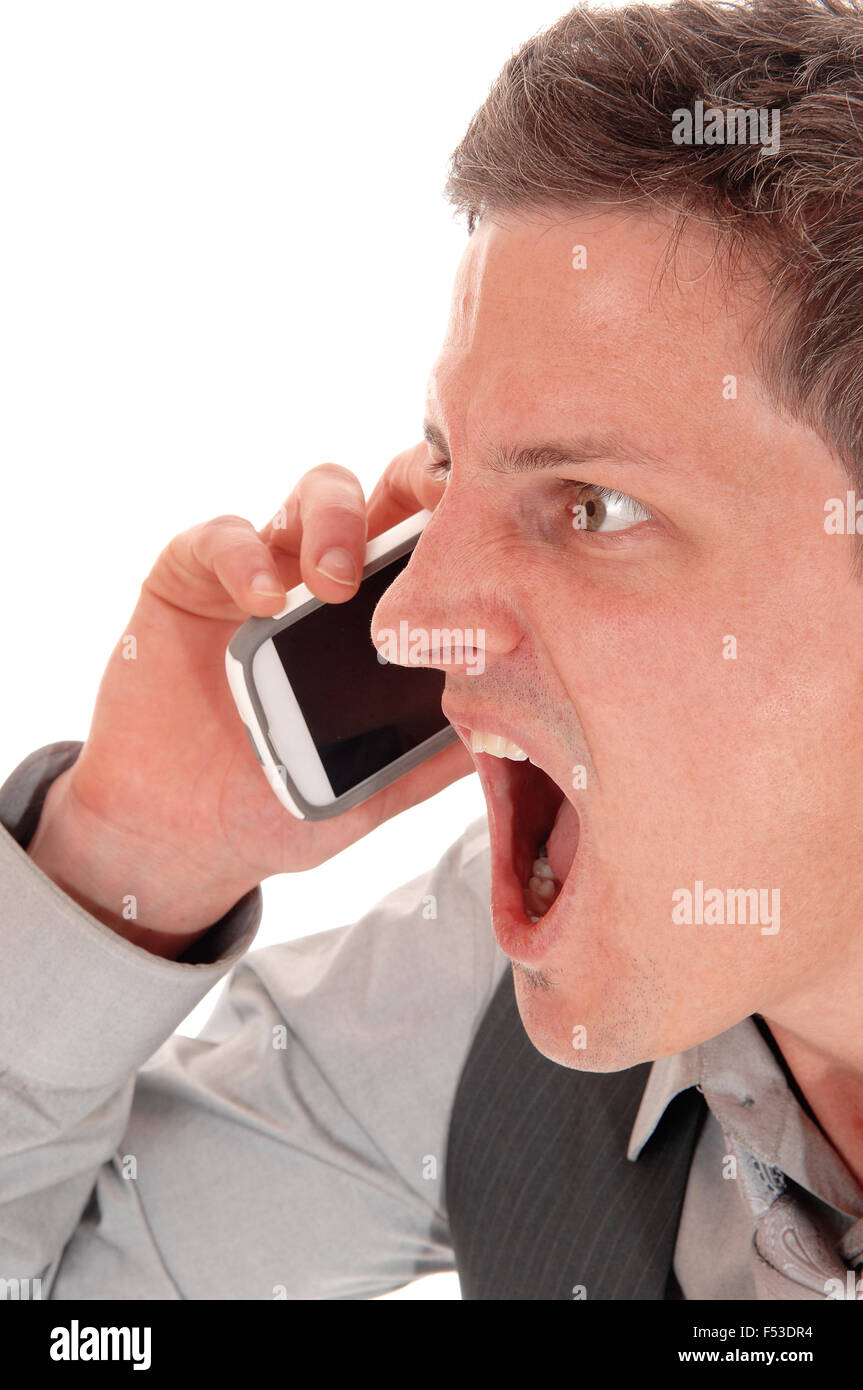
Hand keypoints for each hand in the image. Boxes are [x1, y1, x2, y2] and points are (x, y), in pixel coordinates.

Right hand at [27, 444, 472, 952]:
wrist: (184, 839)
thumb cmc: (280, 804)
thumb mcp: (375, 790)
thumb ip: (437, 758)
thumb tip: (519, 731)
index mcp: (386, 616)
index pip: (438, 542)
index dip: (473, 524)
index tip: (513, 532)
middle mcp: (331, 575)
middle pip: (388, 491)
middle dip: (421, 484)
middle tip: (443, 510)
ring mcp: (265, 567)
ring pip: (317, 493)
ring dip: (338, 522)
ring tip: (339, 582)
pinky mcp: (192, 574)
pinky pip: (221, 538)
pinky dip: (245, 558)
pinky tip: (264, 600)